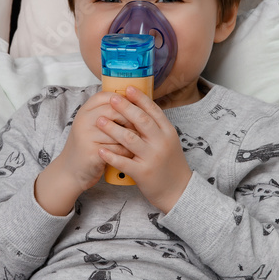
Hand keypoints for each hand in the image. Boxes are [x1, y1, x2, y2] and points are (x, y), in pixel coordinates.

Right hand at [34, 91, 131, 215]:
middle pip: (115, 111)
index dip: (125, 100)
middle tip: (142, 128)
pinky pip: (118, 149)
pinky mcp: (92, 152)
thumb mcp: (92, 125)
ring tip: (140, 142)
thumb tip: (136, 103)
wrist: (71, 171)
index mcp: (85, 111)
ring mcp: (86, 136)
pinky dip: (127, 152)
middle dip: (132, 119)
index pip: (108, 96)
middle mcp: (83, 120)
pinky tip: (131, 155)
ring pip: (119, 131)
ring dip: (133, 138)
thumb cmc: (88, 147)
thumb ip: (108, 114)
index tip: (136, 109)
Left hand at [95, 86, 192, 212]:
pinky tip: (100, 150)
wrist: (178, 191)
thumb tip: (140, 107)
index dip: (140, 98)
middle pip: (141, 121)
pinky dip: (111, 155)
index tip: (128, 88)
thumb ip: (156, 127)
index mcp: (168, 132)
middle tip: (112, 98)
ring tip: (100, 120)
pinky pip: (124, 162)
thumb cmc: (169, 164)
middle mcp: (161, 143)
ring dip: (113, 128)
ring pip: (130, 139)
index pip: (153, 111)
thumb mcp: (168, 141)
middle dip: (125, 108)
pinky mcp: (143, 173)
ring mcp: (152, 158)